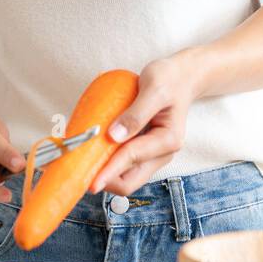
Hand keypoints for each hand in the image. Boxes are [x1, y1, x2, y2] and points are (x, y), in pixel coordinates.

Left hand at [89, 55, 194, 195]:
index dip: (109, 171)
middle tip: (81, 170)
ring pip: (125, 177)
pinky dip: (108, 163)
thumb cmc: (169, 80)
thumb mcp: (154, 89)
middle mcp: (162, 153)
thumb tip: (113, 136)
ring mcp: (152, 155)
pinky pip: (123, 165)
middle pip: (129, 182)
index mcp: (168, 140)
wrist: (181, 78)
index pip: (132, 159)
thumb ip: (135, 114)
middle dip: (105, 180)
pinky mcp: (144, 151)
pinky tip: (94, 151)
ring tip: (84, 160)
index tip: (91, 183)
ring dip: (105, 172)